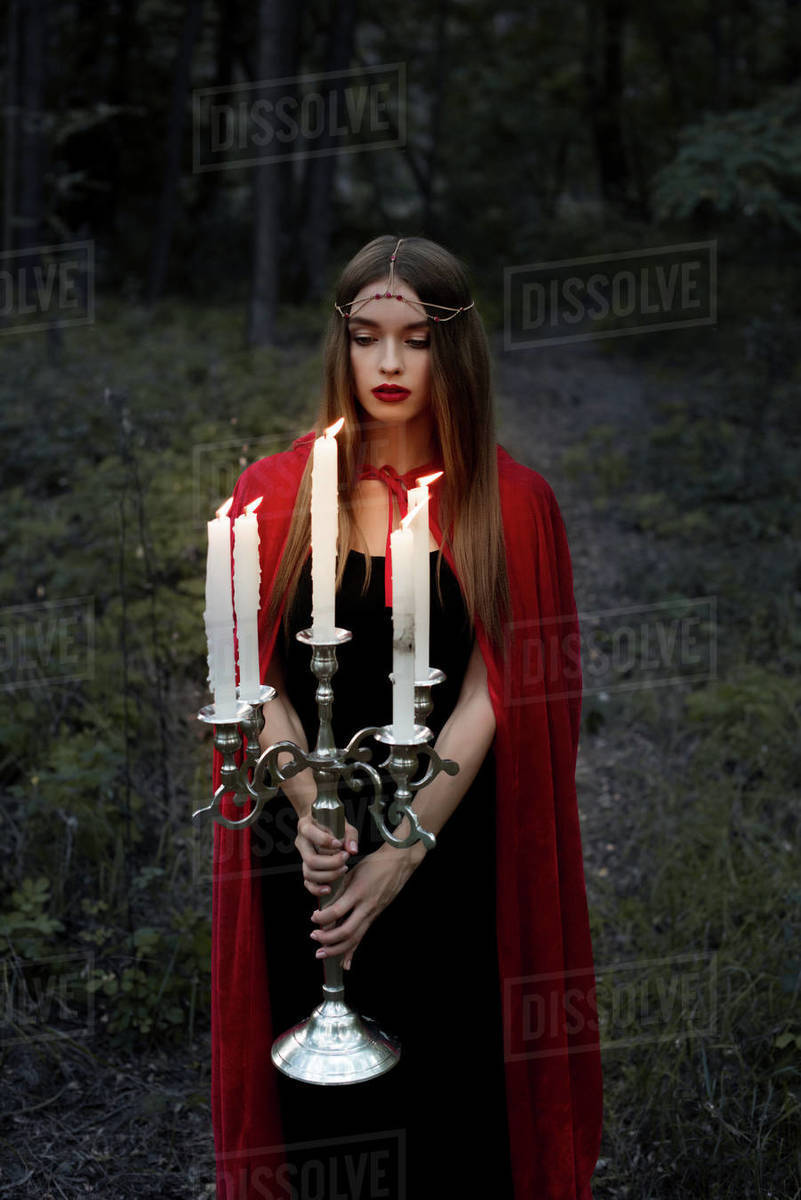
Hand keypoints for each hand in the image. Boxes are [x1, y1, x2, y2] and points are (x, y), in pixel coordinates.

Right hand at [295, 812, 359, 897]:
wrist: (321, 823)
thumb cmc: (332, 822)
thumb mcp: (343, 823)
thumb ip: (350, 835)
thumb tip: (352, 851)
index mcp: (306, 826)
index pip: (311, 834)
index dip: (325, 841)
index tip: (339, 844)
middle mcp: (301, 842)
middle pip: (311, 859)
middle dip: (331, 863)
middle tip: (345, 859)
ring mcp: (302, 856)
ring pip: (309, 872)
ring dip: (328, 875)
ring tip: (343, 869)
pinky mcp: (306, 867)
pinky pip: (307, 882)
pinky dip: (316, 888)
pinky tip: (329, 889)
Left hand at [309, 845, 416, 969]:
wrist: (398, 864)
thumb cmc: (374, 865)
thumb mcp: (352, 874)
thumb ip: (339, 892)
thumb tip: (325, 909)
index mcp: (358, 893)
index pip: (336, 911)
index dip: (322, 918)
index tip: (314, 917)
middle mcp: (366, 907)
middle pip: (346, 931)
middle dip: (327, 939)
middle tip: (315, 938)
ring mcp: (372, 914)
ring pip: (354, 939)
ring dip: (337, 949)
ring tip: (322, 953)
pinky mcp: (375, 917)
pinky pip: (362, 937)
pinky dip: (352, 951)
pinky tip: (345, 963)